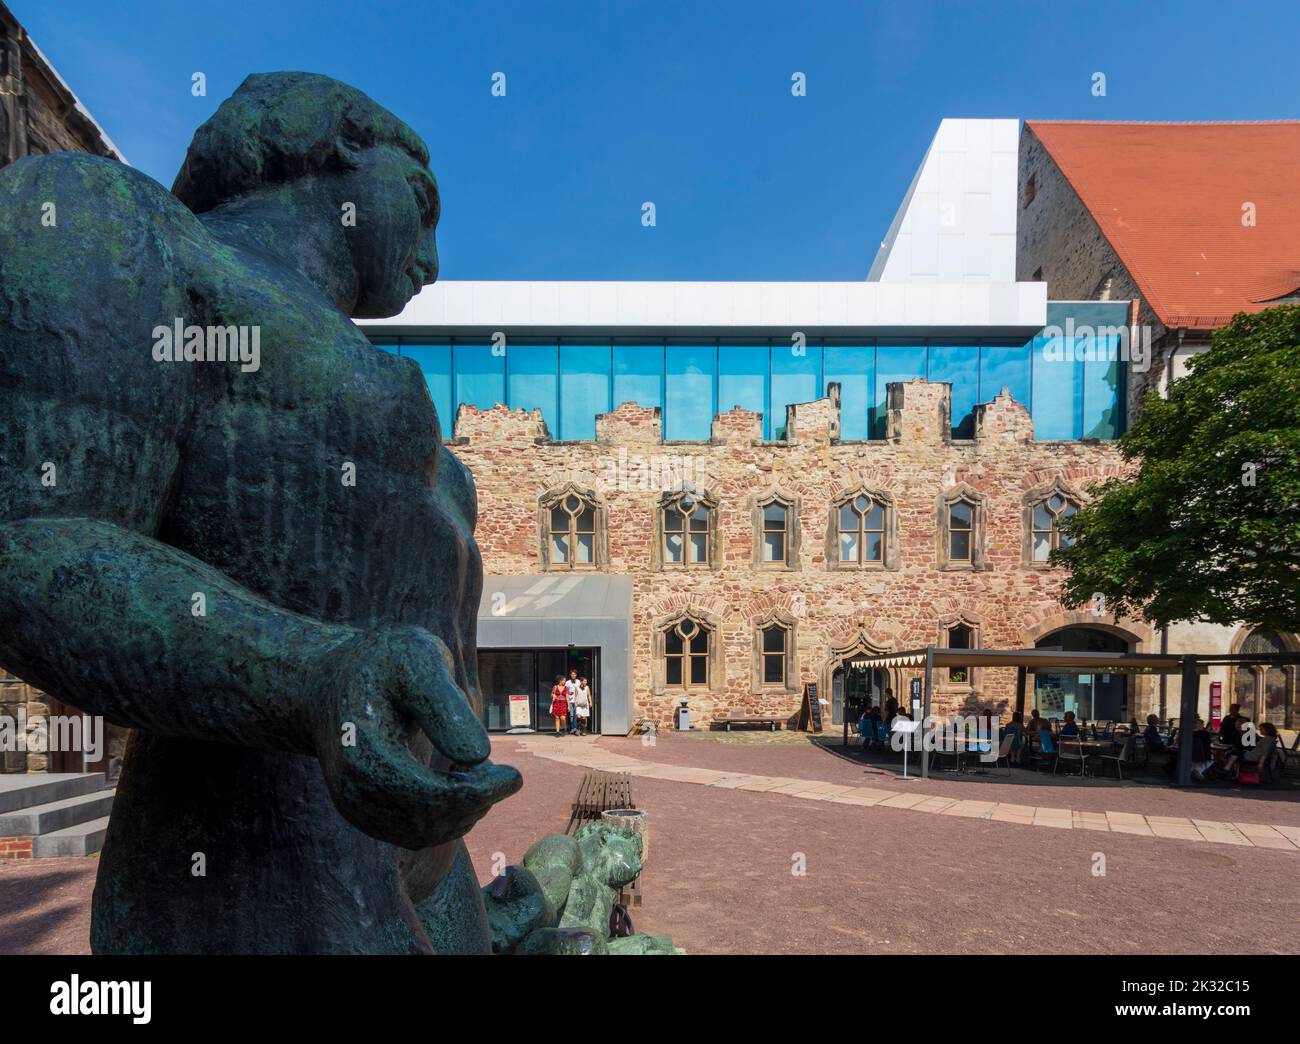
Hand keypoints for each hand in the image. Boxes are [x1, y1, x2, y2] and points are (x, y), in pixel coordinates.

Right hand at [308, 625, 520, 849]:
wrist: (330, 681)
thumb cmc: (382, 664)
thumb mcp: (415, 660)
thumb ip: (443, 704)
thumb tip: (479, 754)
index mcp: (363, 751)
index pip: (429, 796)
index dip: (479, 792)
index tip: (515, 775)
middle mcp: (352, 789)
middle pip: (427, 821)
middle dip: (477, 802)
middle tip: (506, 774)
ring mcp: (355, 806)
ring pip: (422, 834)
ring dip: (464, 811)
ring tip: (482, 772)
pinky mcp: (365, 814)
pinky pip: (413, 833)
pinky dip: (446, 817)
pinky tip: (462, 783)